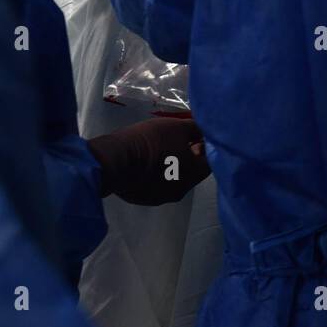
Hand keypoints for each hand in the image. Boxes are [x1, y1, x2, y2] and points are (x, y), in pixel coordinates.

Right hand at [86, 116, 210, 205]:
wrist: (116, 160)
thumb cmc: (151, 141)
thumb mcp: (177, 126)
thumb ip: (196, 129)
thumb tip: (205, 131)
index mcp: (194, 173)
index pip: (210, 162)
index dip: (206, 149)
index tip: (197, 139)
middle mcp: (183, 190)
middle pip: (194, 173)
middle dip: (192, 158)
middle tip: (182, 143)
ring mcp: (164, 197)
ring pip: (177, 181)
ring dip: (176, 168)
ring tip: (165, 153)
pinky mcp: (147, 200)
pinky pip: (160, 186)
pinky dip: (161, 176)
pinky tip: (151, 164)